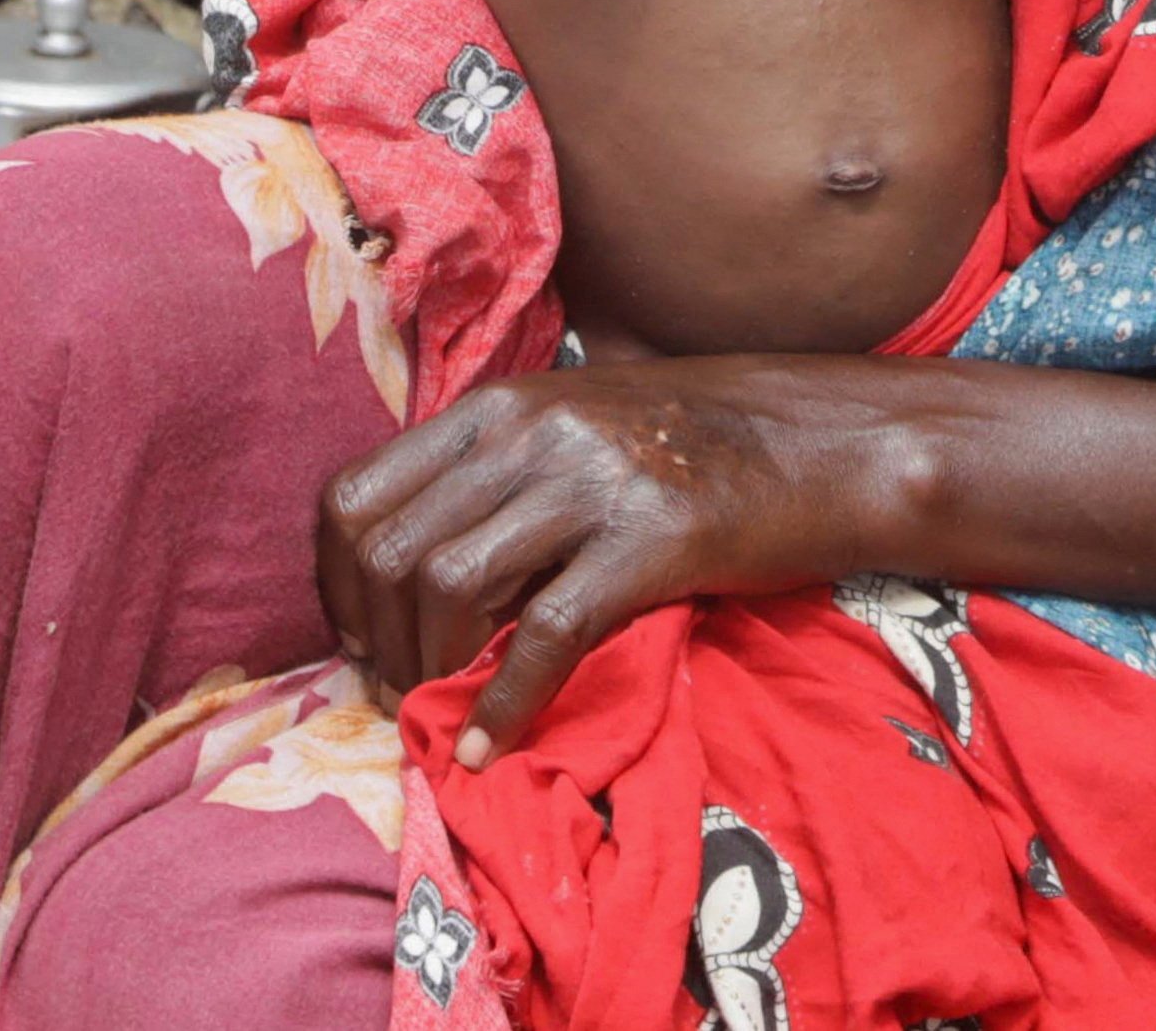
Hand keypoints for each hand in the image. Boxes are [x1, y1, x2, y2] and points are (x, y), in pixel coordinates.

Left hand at [316, 357, 927, 765]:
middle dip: (374, 640)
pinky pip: (548, 633)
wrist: (821, 442)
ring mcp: (588, 483)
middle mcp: (527, 434)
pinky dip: (507, 702)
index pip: (354, 493)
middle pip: (391, 549)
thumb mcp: (571, 428)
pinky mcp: (649, 541)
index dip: (334, 581)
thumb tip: (405, 565)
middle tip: (397, 691)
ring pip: (451, 586)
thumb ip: (492, 475)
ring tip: (439, 715)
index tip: (356, 636)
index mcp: (494, 409)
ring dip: (429, 671)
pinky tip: (495, 746)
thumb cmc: (692, 444)